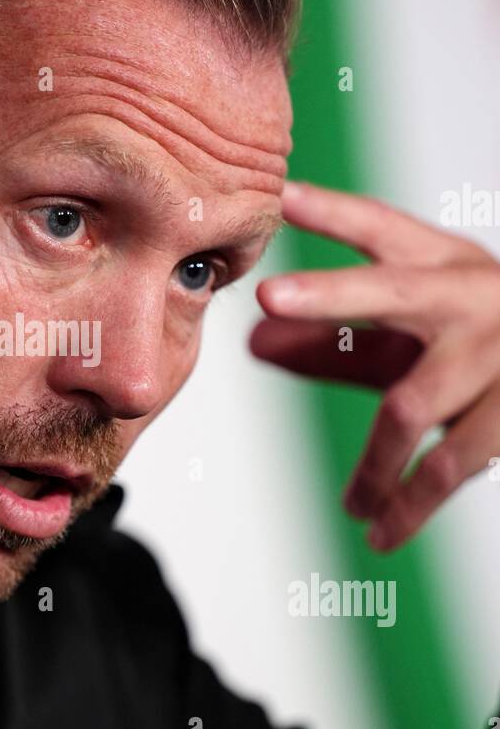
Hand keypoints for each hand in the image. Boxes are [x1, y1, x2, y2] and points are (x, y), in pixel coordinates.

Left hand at [250, 180, 499, 550]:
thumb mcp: (419, 326)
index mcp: (441, 265)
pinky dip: (412, 502)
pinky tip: (381, 533)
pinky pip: (455, 462)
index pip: (380, 227)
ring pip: (413, 405)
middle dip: (330, 293)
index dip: (331, 210)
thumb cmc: (478, 339)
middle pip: (393, 291)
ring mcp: (495, 353)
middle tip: (272, 296)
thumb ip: (338, 338)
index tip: (281, 195)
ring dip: (373, 463)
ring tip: (351, 507)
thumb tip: (253, 343)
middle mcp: (468, 296)